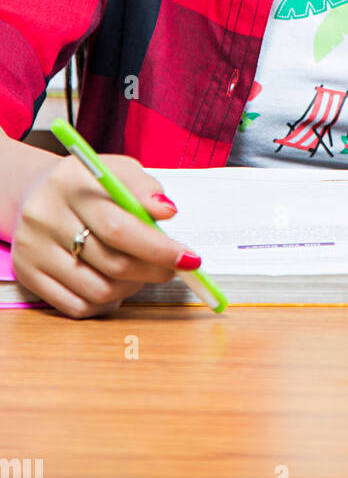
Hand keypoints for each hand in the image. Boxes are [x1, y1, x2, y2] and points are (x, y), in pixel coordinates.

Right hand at [10, 154, 199, 318]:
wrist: (33, 193)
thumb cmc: (87, 184)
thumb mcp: (116, 170)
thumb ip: (144, 188)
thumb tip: (167, 213)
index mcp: (71, 183)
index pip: (120, 226)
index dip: (159, 248)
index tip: (189, 258)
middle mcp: (46, 217)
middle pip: (112, 262)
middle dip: (154, 270)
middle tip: (173, 268)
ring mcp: (33, 249)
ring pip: (98, 290)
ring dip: (132, 287)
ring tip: (142, 272)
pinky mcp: (28, 275)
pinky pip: (77, 306)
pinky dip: (106, 302)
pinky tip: (116, 285)